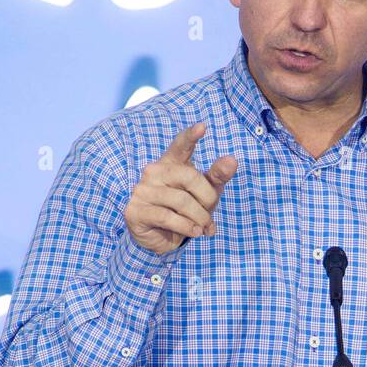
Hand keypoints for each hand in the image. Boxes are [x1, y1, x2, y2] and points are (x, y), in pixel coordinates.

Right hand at [124, 121, 237, 253]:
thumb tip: (232, 160)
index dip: (190, 136)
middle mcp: (154, 171)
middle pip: (190, 177)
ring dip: (199, 218)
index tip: (202, 127)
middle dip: (207, 198)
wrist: (161, 238)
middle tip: (209, 214)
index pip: (180, 145)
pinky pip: (168, 217)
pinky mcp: (135, 210)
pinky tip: (194, 232)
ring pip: (181, 201)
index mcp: (171, 162)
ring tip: (203, 228)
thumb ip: (217, 177)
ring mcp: (142, 190)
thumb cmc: (186, 211)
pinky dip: (187, 228)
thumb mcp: (206, 194)